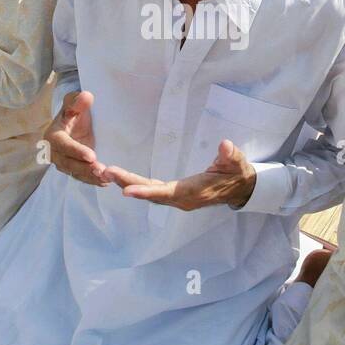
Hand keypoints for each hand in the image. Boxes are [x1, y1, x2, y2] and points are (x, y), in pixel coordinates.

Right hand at [44, 90, 108, 185]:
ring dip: (90, 177)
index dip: (76, 151)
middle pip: (68, 164)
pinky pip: (82, 177)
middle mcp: (56, 153)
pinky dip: (93, 181)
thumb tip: (86, 97)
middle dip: (84, 168)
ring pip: (76, 173)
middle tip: (100, 170)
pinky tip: (106, 182)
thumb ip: (77, 101)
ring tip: (105, 178)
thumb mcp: (74, 102)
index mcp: (53, 136)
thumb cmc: (74, 110)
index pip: (64, 145)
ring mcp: (65, 163)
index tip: (91, 155)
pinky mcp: (75, 169)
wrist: (75, 121)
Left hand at [103, 139, 256, 210]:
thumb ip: (230, 155)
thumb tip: (225, 146)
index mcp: (195, 192)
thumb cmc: (237, 173)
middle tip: (105, 172)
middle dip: (127, 184)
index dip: (147, 192)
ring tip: (104, 173)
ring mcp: (176, 199)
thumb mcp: (237, 163)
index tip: (126, 190)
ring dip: (126, 184)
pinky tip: (119, 178)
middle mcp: (181, 199)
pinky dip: (134, 185)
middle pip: (151, 193)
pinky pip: (150, 191)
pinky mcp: (173, 194)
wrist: (239, 188)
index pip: (167, 192)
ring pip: (148, 192)